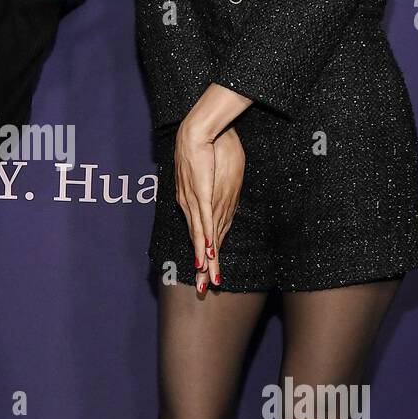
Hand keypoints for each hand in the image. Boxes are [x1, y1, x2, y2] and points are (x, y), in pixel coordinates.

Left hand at [174, 120, 244, 294]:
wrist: (199, 129)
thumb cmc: (210, 147)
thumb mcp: (216, 174)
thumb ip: (218, 190)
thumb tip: (224, 199)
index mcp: (194, 202)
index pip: (201, 234)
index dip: (204, 255)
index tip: (205, 273)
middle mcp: (192, 205)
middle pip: (199, 242)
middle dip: (202, 266)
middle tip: (202, 289)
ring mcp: (196, 201)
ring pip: (202, 237)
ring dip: (205, 259)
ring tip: (206, 280)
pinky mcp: (201, 194)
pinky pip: (205, 221)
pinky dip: (206, 239)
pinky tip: (207, 254)